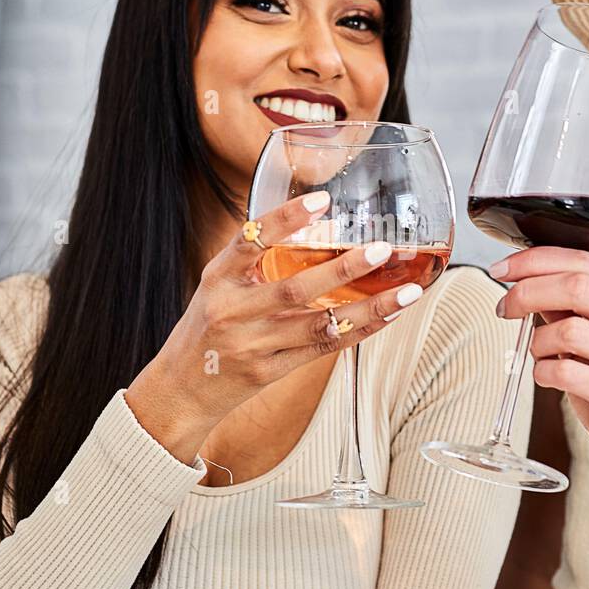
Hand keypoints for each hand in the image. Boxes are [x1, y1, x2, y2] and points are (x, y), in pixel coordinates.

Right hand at [126, 191, 422, 451]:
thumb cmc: (207, 326)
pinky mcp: (271, 371)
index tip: (322, 200)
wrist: (181, 388)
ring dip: (368, 307)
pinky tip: (388, 315)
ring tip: (407, 290)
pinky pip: (323, 348)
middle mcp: (233, 312)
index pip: (249, 241)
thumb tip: (309, 218)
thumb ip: (254, 258)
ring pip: (318, 324)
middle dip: (342, 269)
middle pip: (293, 290)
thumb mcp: (217, 285)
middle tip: (382, 249)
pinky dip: (359, 331)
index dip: (285, 219)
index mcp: (218, 279)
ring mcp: (253, 345)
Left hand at [492, 246, 588, 485]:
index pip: (586, 262)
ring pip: (570, 329)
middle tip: (504, 309)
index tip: (503, 269)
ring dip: (537, 342)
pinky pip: (569, 372)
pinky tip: (546, 379)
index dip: (537, 260)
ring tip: (538, 357)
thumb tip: (526, 283)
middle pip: (577, 286)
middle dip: (528, 291)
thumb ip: (568, 313)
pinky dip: (544, 373)